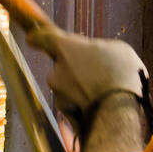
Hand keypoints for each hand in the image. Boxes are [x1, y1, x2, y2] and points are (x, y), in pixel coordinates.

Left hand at [26, 22, 147, 116]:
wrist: (118, 114)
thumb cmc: (121, 76)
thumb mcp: (118, 49)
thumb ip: (99, 47)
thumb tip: (96, 53)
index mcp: (66, 48)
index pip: (44, 38)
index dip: (38, 37)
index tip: (32, 38)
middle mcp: (56, 71)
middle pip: (62, 66)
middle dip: (76, 68)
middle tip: (100, 71)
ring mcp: (60, 95)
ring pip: (70, 87)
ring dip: (84, 87)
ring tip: (109, 90)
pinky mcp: (66, 114)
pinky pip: (75, 105)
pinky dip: (86, 104)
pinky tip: (105, 104)